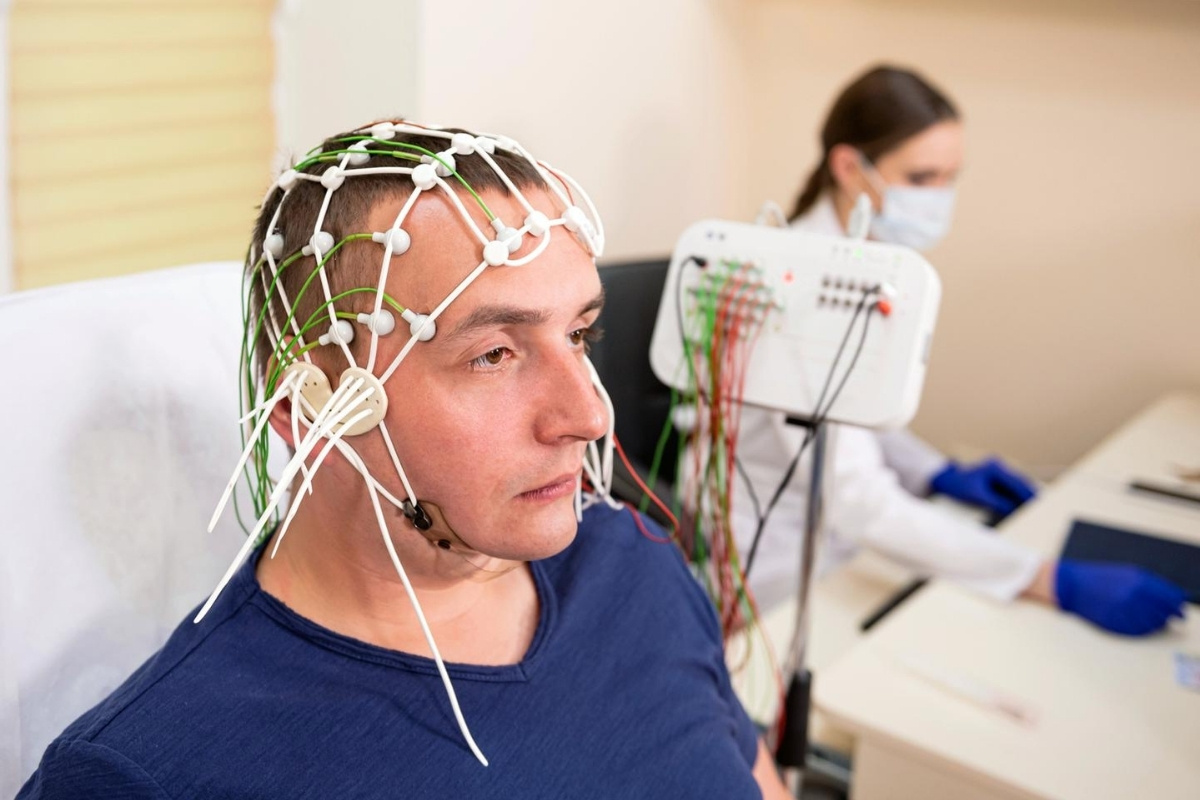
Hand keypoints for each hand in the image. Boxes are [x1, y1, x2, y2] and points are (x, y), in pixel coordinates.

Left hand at [929, 457, 1035, 518]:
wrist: (945, 481)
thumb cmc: (958, 486)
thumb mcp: (978, 496)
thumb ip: (997, 503)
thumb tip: (1013, 509)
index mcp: (995, 467)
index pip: (1016, 483)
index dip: (1027, 495)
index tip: (1035, 505)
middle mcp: (999, 467)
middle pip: (1019, 483)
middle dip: (1027, 496)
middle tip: (1037, 509)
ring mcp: (998, 472)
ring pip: (1016, 486)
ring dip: (1022, 497)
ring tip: (1030, 510)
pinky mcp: (995, 479)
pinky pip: (1009, 489)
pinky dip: (1014, 498)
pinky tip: (1019, 507)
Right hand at [1055, 559, 1186, 635]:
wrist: (1072, 585)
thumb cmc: (1100, 577)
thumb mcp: (1128, 573)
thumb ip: (1153, 585)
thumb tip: (1176, 598)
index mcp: (1140, 582)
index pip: (1171, 597)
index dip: (1178, 604)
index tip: (1180, 608)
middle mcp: (1135, 597)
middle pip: (1164, 612)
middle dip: (1170, 615)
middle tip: (1174, 617)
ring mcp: (1124, 611)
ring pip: (1153, 624)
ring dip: (1158, 623)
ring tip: (1156, 619)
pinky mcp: (1115, 623)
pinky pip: (1138, 631)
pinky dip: (1145, 629)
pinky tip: (1144, 625)